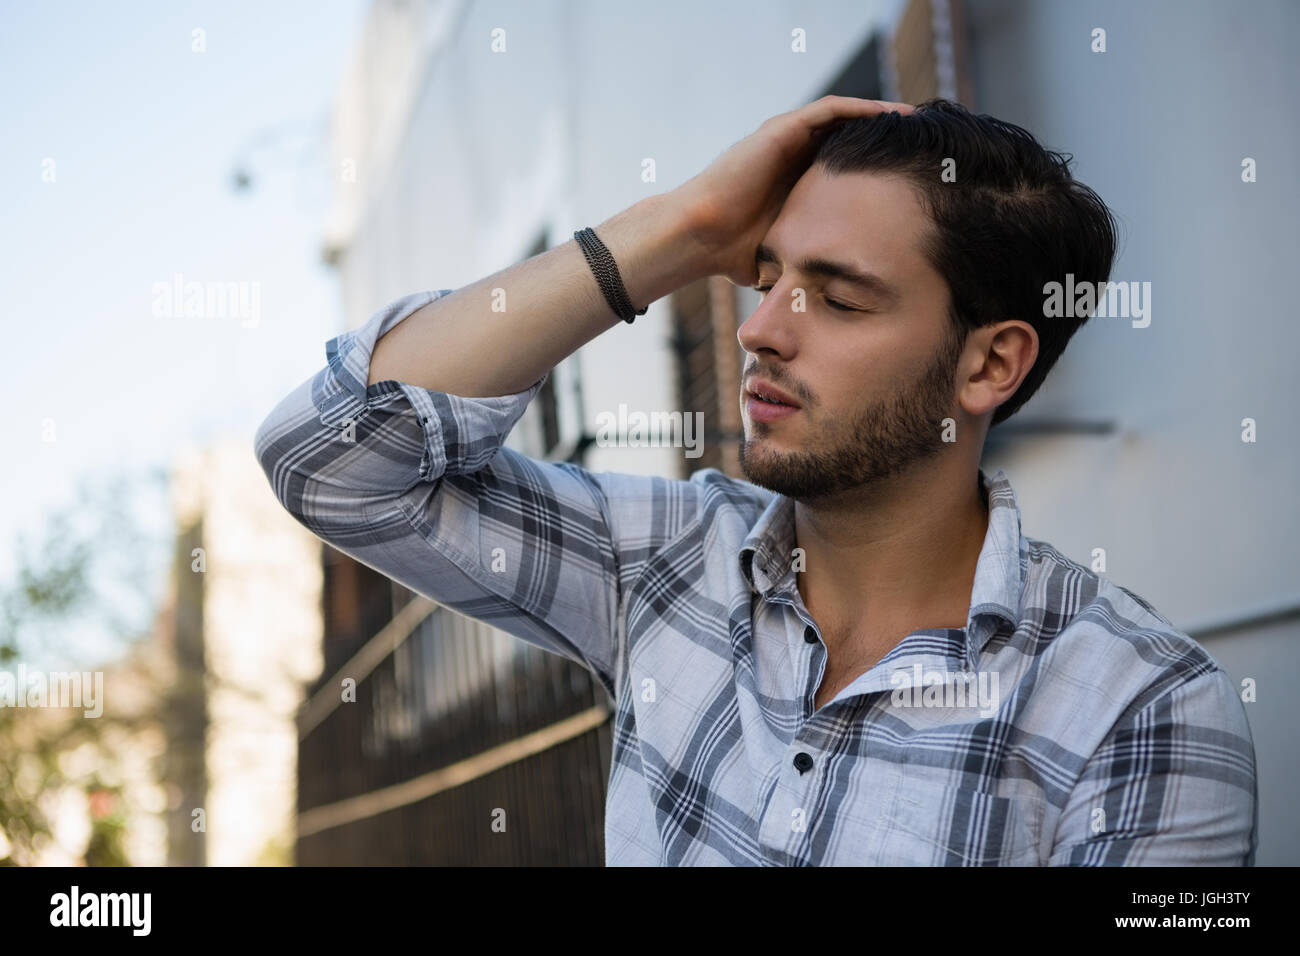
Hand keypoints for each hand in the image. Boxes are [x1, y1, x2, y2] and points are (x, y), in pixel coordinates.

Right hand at [672, 96, 912, 287]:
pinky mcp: (782, 130)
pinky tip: (893, 113)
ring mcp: (788, 140)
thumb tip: (834, 299)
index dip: (885, 170)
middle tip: (931, 143)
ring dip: (884, 117)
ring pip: (847, 119)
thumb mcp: (787, 259)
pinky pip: (831, 111)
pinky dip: (863, 110)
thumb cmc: (732, 255)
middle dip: (892, 140)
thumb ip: (809, 264)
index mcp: (800, 184)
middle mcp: (795, 157)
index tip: (919, 177)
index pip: (853, 169)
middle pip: (855, 139)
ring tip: (922, 122)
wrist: (699, 237)